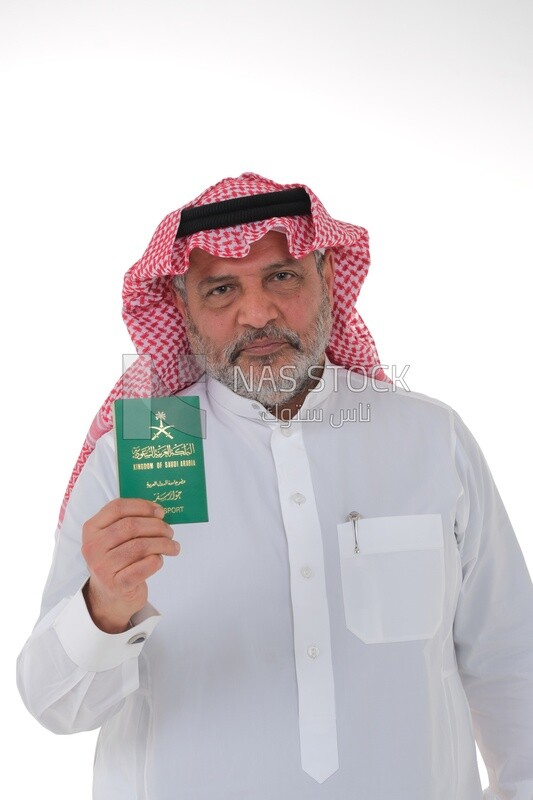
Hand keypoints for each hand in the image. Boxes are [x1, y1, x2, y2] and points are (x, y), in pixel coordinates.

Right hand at [81, 498, 179, 632]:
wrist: (109, 596)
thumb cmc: (117, 560)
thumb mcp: (114, 538)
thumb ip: (130, 521)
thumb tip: (158, 512)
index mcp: (91, 529)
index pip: (117, 508)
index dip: (142, 506)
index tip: (160, 512)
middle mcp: (93, 547)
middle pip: (131, 526)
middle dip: (157, 526)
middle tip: (169, 531)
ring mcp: (102, 567)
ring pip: (140, 546)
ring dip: (163, 543)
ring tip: (172, 546)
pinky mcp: (116, 585)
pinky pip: (144, 566)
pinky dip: (157, 560)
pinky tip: (160, 559)